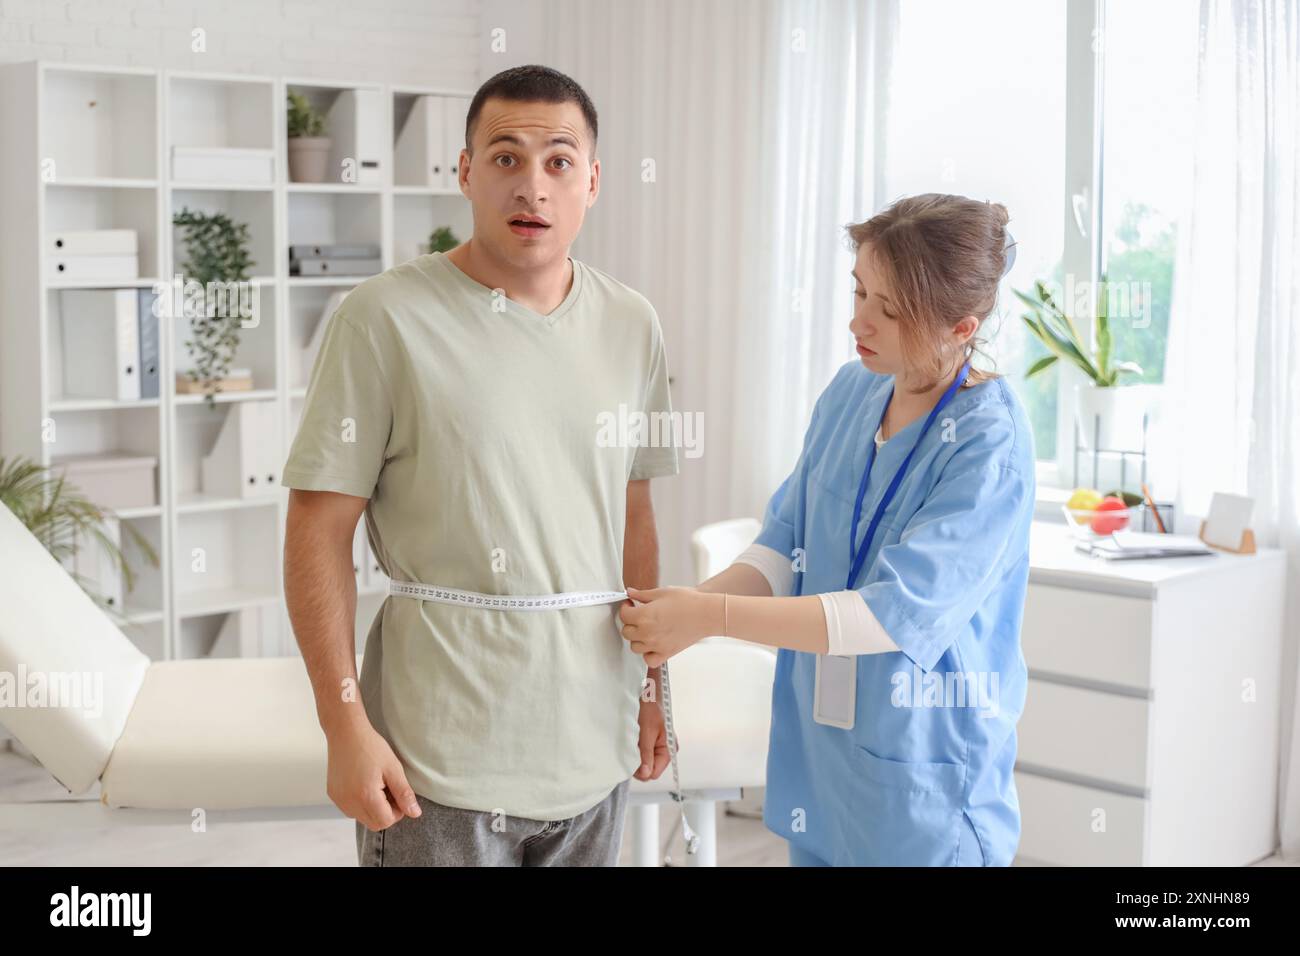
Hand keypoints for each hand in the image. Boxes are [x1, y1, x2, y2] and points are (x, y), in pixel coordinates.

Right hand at [325, 717, 421, 831]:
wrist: (346, 732)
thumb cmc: (371, 747)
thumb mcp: (393, 768)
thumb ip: (404, 794)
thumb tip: (415, 813)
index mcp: (366, 796)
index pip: (386, 821)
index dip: (397, 811)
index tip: (398, 793)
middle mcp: (349, 802)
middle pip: (374, 824)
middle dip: (386, 812)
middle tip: (388, 789)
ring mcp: (339, 800)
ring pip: (362, 818)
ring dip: (373, 809)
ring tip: (376, 785)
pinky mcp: (333, 795)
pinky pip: (350, 809)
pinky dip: (360, 803)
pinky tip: (363, 784)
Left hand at [619, 585, 722, 666]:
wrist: (706, 614)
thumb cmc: (688, 601)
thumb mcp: (662, 592)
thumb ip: (642, 594)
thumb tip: (629, 592)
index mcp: (644, 616)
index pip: (623, 615)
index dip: (625, 608)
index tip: (630, 604)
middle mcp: (647, 633)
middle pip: (626, 632)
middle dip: (630, 622)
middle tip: (638, 615)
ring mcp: (656, 645)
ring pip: (634, 647)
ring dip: (637, 638)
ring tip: (646, 629)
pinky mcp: (666, 653)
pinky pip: (649, 660)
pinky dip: (647, 654)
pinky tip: (652, 645)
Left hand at [634, 695, 670, 779]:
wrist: (646, 693)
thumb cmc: (649, 708)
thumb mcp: (646, 732)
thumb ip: (646, 754)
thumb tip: (646, 775)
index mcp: (669, 749)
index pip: (654, 773)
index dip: (641, 770)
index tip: (631, 759)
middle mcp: (664, 750)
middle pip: (647, 769)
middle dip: (637, 762)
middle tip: (630, 747)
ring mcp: (656, 747)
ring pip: (642, 762)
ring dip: (634, 755)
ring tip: (631, 741)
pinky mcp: (648, 743)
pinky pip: (639, 754)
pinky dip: (633, 749)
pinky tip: (631, 740)